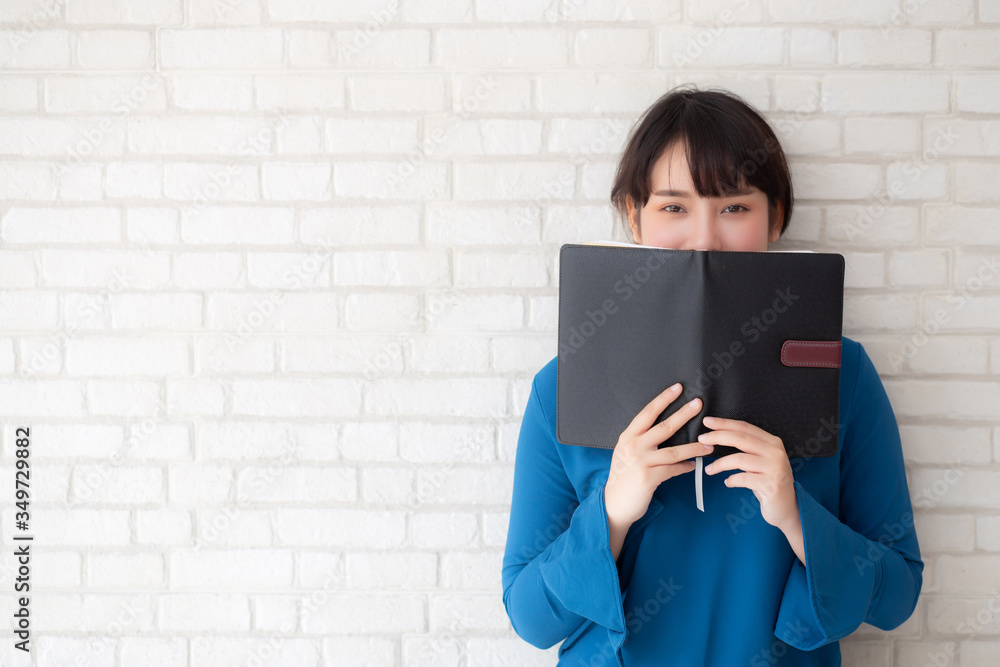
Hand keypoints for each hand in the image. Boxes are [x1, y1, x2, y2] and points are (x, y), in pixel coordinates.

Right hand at [605, 382, 712, 532]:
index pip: (648, 413)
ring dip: (694, 447)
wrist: (614, 504)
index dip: (663, 399)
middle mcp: (633, 446)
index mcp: (628, 437)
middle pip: (664, 426)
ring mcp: (640, 462)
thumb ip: (642, 442)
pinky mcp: (648, 478)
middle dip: (683, 414)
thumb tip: (667, 431)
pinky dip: (685, 467)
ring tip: (708, 445)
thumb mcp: (627, 454)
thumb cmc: (623, 478)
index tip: (677, 388)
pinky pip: (673, 469)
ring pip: (674, 450)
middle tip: (698, 404)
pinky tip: (692, 466)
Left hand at [700, 416, 799, 532]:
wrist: (786, 509)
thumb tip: (717, 437)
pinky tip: (728, 482)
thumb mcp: (761, 461)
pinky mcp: (771, 485)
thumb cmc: (768, 482)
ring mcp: (775, 469)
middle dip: (718, 437)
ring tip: (709, 470)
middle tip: (701, 439)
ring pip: (739, 459)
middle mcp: (776, 452)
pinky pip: (743, 479)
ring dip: (719, 464)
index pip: (745, 427)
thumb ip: (747, 449)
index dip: (725, 423)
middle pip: (741, 439)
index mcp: (773, 442)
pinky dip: (731, 480)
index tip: (707, 421)